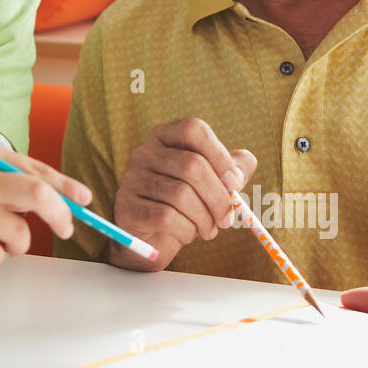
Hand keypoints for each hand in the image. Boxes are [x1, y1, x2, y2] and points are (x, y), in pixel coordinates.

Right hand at [109, 117, 257, 271]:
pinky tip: (187, 234)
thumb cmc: (186, 204)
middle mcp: (144, 152)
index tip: (235, 183)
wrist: (153, 237)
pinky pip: (166, 217)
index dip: (219, 155)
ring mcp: (132, 178)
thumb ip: (233, 168)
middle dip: (218, 197)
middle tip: (227, 218)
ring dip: (204, 219)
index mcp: (165, 136)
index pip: (194, 129)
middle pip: (192, 165)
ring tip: (207, 229)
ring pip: (181, 194)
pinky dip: (186, 230)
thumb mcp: (213, 182)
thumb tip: (242, 167)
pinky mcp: (126, 205)